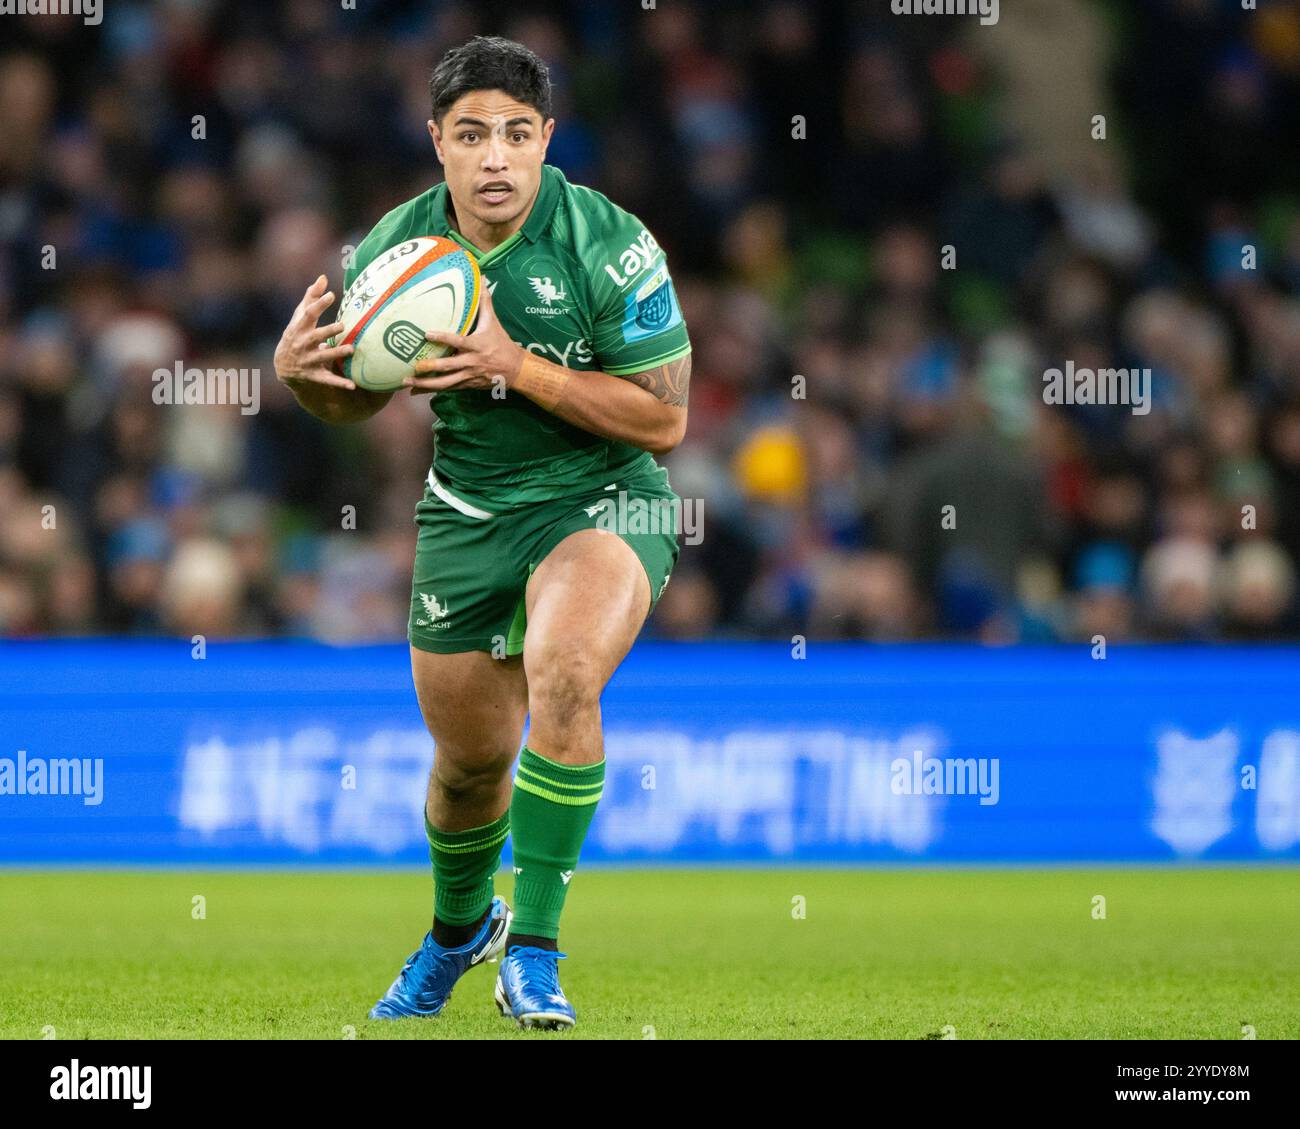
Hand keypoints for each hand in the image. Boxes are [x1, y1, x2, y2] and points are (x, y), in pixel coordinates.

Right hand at [274, 274, 356, 390]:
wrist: (283, 366)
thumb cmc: (296, 334)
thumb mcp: (300, 317)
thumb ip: (312, 298)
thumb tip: (323, 278)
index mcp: (300, 328)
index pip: (308, 314)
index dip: (319, 304)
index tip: (331, 295)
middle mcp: (303, 344)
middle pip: (315, 336)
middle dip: (328, 331)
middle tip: (343, 325)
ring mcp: (308, 360)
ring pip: (323, 357)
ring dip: (336, 353)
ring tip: (352, 349)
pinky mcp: (314, 375)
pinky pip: (327, 380)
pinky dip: (339, 383)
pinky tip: (353, 385)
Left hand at [403, 284, 523, 395]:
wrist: (515, 370)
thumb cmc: (502, 344)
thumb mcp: (494, 322)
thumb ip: (484, 302)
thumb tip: (481, 279)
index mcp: (476, 345)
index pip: (458, 341)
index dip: (443, 338)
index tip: (427, 334)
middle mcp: (471, 362)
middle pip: (449, 366)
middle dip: (430, 367)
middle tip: (414, 366)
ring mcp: (468, 376)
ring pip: (445, 383)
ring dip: (426, 384)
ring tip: (407, 383)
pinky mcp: (467, 385)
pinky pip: (448, 389)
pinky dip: (431, 391)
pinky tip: (415, 392)